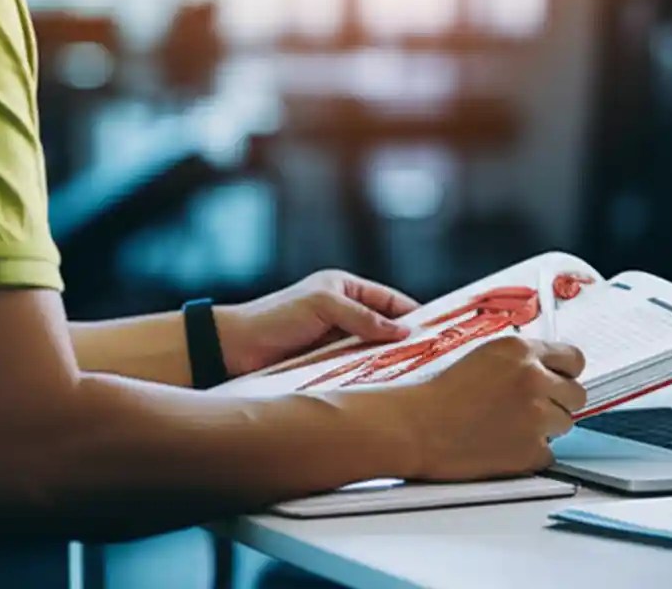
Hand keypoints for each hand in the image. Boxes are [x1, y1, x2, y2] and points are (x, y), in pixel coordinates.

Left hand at [215, 271, 418, 375]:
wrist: (235, 347)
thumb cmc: (276, 317)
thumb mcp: (323, 307)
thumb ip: (363, 317)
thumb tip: (402, 331)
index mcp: (343, 288)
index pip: (388, 299)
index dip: (411, 313)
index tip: (435, 329)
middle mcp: (342, 312)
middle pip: (383, 326)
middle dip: (403, 339)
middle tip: (431, 355)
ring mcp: (334, 339)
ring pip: (371, 349)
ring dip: (386, 359)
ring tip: (412, 373)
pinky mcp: (325, 362)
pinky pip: (355, 366)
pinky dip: (368, 373)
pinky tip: (382, 384)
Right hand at [398, 337, 587, 481]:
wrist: (415, 428)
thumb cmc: (438, 395)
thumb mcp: (483, 357)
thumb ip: (521, 360)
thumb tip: (550, 371)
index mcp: (520, 351)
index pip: (574, 358)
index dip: (565, 373)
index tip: (559, 381)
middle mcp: (532, 379)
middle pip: (577, 394)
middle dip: (558, 402)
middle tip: (533, 409)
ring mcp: (535, 416)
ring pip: (566, 424)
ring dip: (546, 428)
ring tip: (510, 428)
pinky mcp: (531, 450)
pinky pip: (549, 453)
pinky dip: (531, 453)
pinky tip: (505, 446)